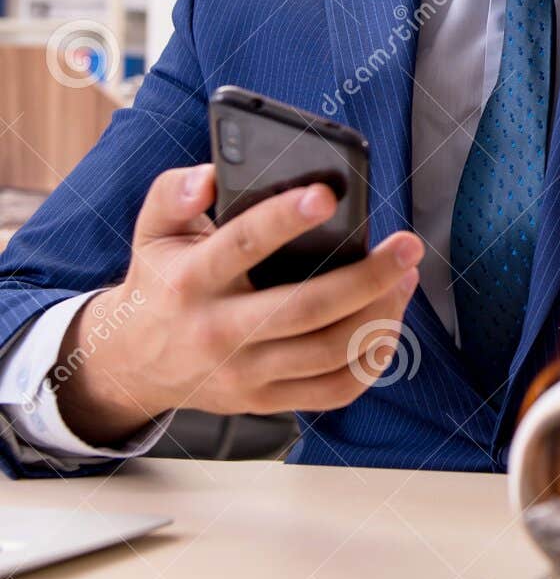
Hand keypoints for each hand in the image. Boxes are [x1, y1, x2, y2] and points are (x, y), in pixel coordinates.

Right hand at [54, 163, 424, 445]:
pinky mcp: (266, 401)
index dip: (285, 218)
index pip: (242, 245)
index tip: (328, 195)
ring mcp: (245, 374)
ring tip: (405, 277)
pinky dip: (372, 359)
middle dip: (368, 277)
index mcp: (190, 281)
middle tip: (406, 247)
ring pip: (330, 352)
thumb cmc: (160, 282)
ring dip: (380, 314)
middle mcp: (218, 332)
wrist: (134, 363)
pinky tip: (389, 322)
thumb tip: (212, 176)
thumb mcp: (152, 231)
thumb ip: (175, 192)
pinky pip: (335, 390)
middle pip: (306, 309)